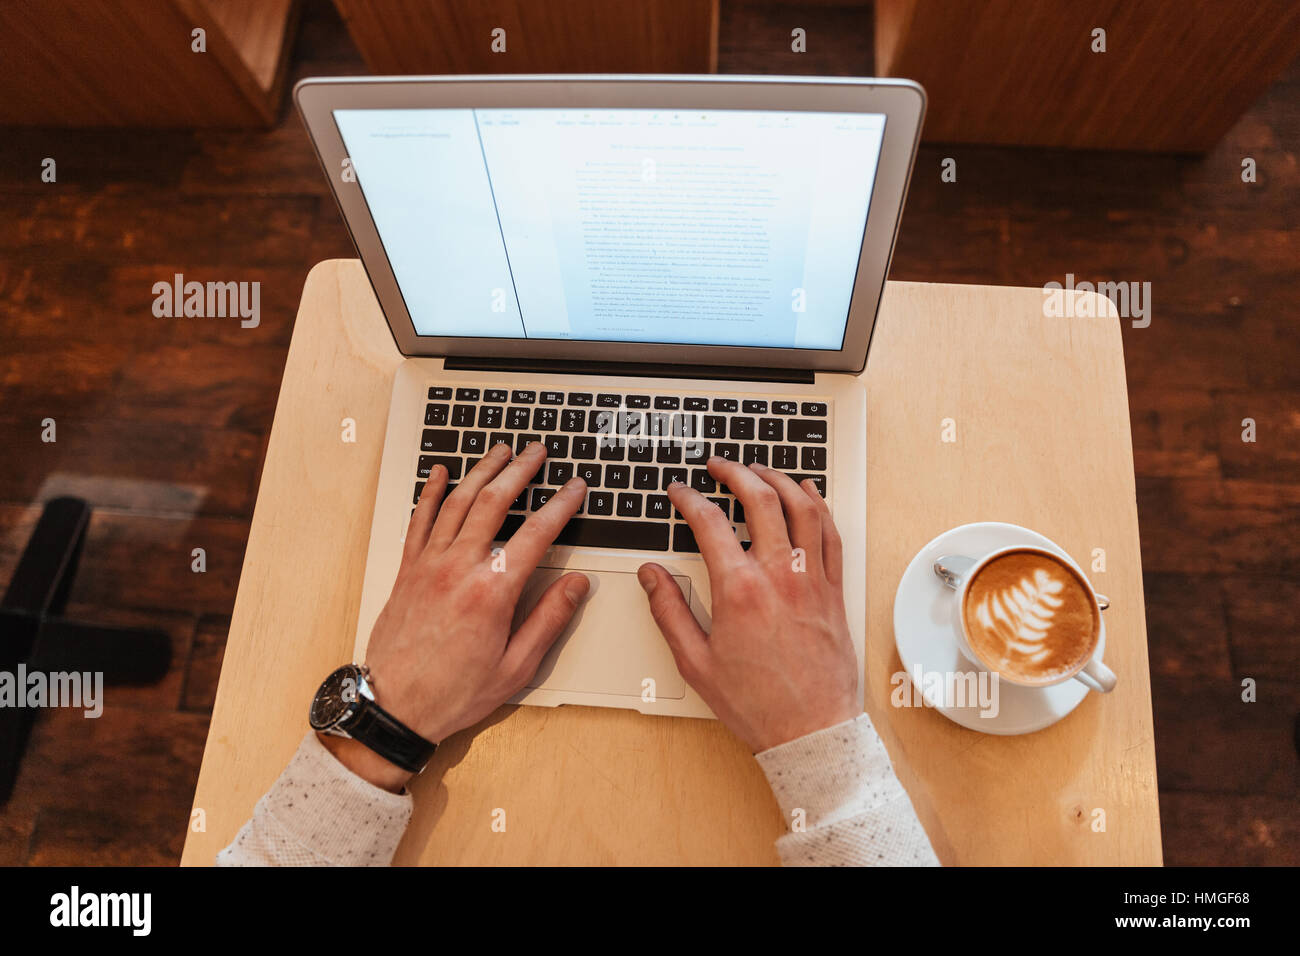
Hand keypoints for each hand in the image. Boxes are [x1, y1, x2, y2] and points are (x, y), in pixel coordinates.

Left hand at [323, 441, 589, 791]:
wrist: (394, 707)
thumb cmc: (454, 692)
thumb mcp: (517, 667)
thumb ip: (550, 620)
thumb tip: (577, 586)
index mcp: (492, 592)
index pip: (536, 533)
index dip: (561, 505)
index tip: (574, 488)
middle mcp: (459, 569)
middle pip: (494, 503)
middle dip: (521, 471)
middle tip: (537, 452)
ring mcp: (429, 566)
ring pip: (457, 502)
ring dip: (482, 471)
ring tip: (500, 451)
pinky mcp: (408, 571)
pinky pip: (419, 519)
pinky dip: (430, 492)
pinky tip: (440, 473)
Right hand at [637, 457, 857, 752]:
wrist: (811, 729)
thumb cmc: (757, 703)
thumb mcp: (695, 661)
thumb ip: (669, 611)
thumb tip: (651, 575)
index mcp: (739, 589)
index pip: (709, 522)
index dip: (689, 498)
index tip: (680, 491)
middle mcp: (780, 574)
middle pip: (760, 498)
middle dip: (735, 472)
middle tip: (719, 466)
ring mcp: (812, 578)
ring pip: (801, 505)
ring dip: (778, 479)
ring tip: (759, 470)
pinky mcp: (834, 589)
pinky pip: (832, 531)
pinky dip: (818, 504)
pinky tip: (807, 493)